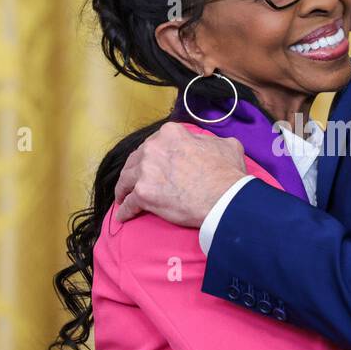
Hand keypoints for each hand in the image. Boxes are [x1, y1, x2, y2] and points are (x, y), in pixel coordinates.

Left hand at [114, 122, 247, 226]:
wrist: (224, 197)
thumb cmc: (227, 173)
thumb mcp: (224, 145)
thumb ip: (208, 141)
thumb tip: (204, 143)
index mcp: (171, 134)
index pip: (154, 142)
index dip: (153, 154)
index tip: (154, 163)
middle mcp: (153, 148)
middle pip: (136, 159)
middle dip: (135, 169)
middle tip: (135, 180)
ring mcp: (146, 171)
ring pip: (126, 179)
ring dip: (123, 188)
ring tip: (123, 196)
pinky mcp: (143, 194)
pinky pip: (128, 204)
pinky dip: (125, 210)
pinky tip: (123, 215)